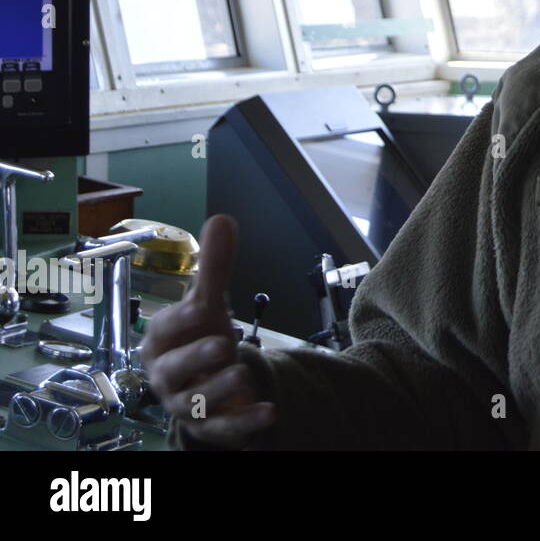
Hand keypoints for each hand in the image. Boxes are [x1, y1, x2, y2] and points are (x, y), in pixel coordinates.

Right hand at [140, 215, 275, 447]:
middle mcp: (167, 377)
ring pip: (196, 403)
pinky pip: (226, 429)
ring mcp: (188, 405)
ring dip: (219, 388)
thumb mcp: (208, 305)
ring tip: (242, 371)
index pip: (165, 329)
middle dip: (195, 358)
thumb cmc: (198, 340)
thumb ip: (215, 267)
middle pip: (173, 370)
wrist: (207, 388)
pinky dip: (246, 422)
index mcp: (161, 342)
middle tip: (222, 342)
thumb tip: (221, 219)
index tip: (202, 305)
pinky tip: (270, 412)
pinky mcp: (213, 428)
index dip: (181, 318)